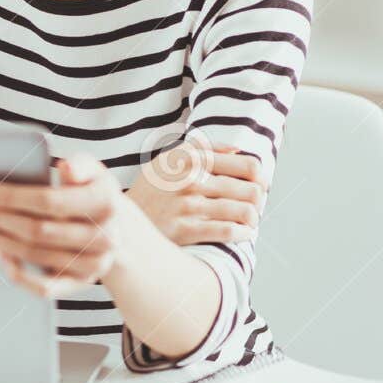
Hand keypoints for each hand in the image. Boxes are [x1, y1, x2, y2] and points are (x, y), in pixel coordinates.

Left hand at [0, 155, 146, 297]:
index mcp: (105, 203)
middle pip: (35, 230)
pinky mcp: (80, 285)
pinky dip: (17, 272)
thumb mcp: (94, 171)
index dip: (8, 197)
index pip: (47, 201)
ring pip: (32, 254)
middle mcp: (102, 238)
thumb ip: (81, 165)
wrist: (119, 231)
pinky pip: (44, 288)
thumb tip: (66, 167)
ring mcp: (92, 266)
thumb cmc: (92, 193)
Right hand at [126, 142, 264, 245]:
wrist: (121, 219)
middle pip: (252, 190)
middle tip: (253, 206)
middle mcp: (191, 179)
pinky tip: (242, 233)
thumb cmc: (150, 190)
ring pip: (245, 212)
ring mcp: (188, 205)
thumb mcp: (167, 160)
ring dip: (252, 219)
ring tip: (248, 221)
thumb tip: (237, 148)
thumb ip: (201, 149)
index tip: (258, 185)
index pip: (248, 165)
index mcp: (191, 159)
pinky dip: (243, 234)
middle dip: (258, 201)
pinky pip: (229, 232)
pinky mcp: (185, 229)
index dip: (261, 177)